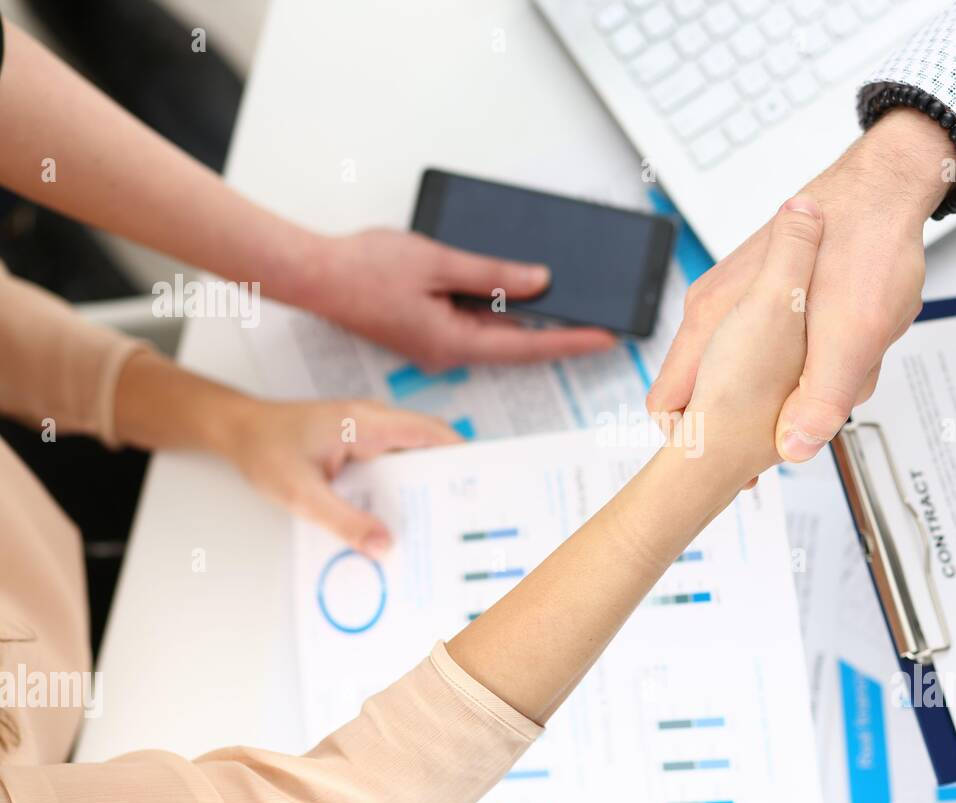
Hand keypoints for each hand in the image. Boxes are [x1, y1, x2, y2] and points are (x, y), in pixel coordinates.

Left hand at [221, 399, 462, 556]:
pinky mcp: (359, 445)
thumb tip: (385, 548)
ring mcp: (367, 433)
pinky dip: (401, 489)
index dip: (461, 455)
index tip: (483, 483)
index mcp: (367, 423)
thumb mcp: (300, 493)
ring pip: (411, 458)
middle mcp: (373, 422)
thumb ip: (343, 521)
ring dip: (424, 486)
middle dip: (449, 478)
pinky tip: (400, 518)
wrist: (236, 431)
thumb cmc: (264, 449)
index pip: (430, 432)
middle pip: (428, 447)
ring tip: (441, 523)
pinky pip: (391, 465)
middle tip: (466, 515)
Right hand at [295, 228, 617, 369]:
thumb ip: (493, 274)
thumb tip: (540, 283)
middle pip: (516, 345)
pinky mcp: (426, 331)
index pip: (527, 346)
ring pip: (495, 335)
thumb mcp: (438, 262)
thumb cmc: (363, 268)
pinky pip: (474, 324)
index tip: (606, 338)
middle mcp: (447, 352)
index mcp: (452, 342)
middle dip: (559, 334)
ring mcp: (436, 344)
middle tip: (601, 323)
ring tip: (572, 306)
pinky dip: (500, 311)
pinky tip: (519, 293)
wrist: (314, 274)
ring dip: (530, 322)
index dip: (571, 341)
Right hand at [649, 110, 954, 461]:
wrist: (888, 187)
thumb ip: (820, 395)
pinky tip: (842, 342)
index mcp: (713, 319)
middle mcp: (714, 308)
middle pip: (710, 395)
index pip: (667, 403)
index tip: (736, 462)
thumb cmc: (868, 247)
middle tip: (813, 403)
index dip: (695, 442)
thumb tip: (794, 449)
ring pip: (751, 373)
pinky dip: (808, 357)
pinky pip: (774, 347)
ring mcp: (736, 298)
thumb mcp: (853, 335)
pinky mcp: (762, 291)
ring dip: (795, 385)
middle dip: (765, 413)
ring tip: (840, 363)